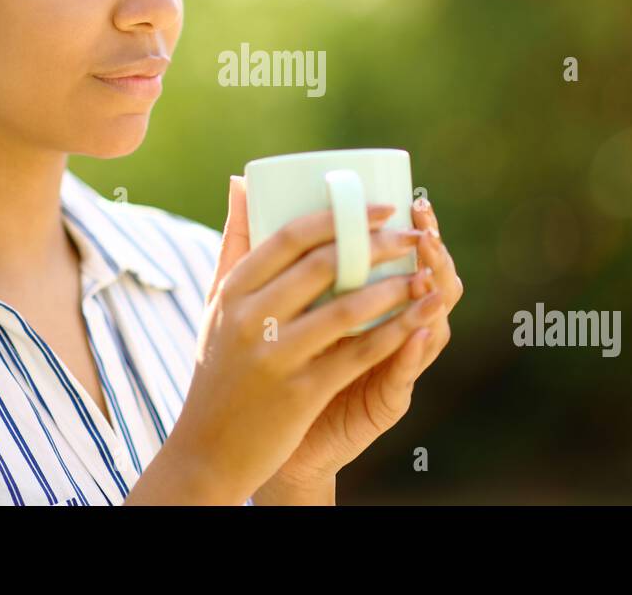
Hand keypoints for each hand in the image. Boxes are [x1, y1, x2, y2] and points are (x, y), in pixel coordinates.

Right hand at [168, 175, 432, 502]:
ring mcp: (275, 356)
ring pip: (347, 308)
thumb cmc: (219, 368)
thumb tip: (240, 181)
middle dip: (378, 244)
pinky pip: (358, 355)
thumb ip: (234, 243)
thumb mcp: (217, 305)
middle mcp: (250, 318)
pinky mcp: (300, 393)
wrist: (206, 450)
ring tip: (425, 273)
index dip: (340, 215)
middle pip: (324, 264)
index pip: (289, 235)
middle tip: (412, 234)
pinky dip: (395, 334)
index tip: (382, 206)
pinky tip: (421, 320)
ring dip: (395, 287)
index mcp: (233, 290)